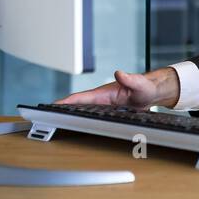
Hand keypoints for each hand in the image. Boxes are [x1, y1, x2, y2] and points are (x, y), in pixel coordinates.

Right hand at [56, 67, 179, 110]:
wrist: (152, 92)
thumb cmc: (146, 87)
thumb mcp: (140, 84)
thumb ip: (130, 79)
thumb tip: (119, 72)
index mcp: (104, 93)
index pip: (81, 97)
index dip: (66, 102)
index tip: (51, 107)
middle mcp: (101, 99)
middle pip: (77, 105)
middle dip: (61, 110)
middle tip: (46, 117)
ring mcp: (104, 105)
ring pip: (83, 111)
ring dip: (70, 115)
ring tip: (54, 122)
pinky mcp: (108, 111)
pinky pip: (92, 115)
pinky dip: (82, 119)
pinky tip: (76, 125)